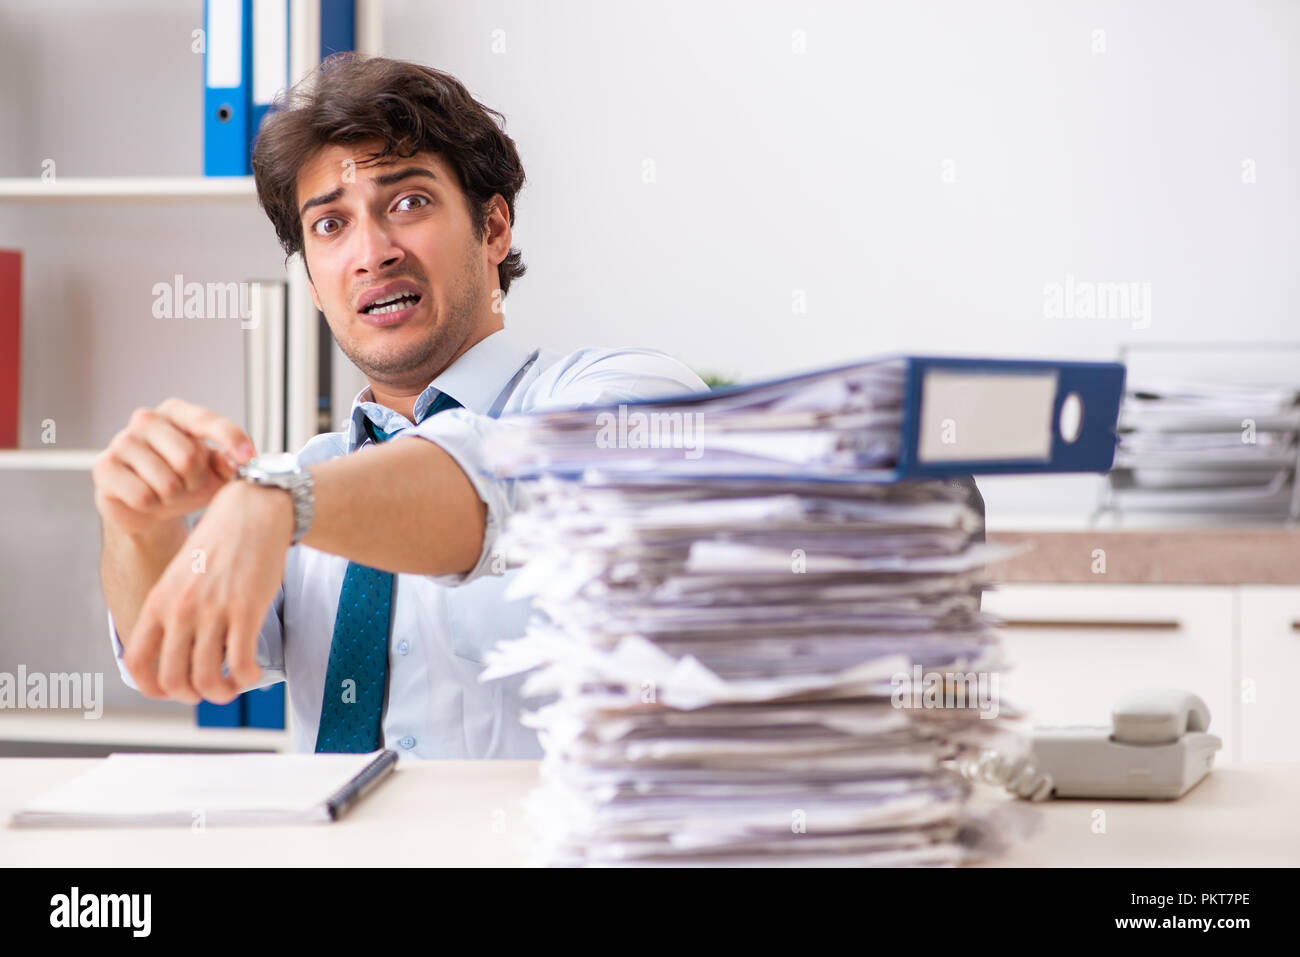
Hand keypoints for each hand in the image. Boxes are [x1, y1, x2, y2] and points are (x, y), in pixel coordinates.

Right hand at [93, 397, 256, 536]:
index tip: (249, 456)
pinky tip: (145, 498)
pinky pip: (143, 497)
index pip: (207, 420)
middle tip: (188, 483)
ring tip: (166, 490)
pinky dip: (151, 505)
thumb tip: (236, 461)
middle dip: (195, 480)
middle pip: (187, 457)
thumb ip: (228, 462)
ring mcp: (121, 441)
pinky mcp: (104, 467)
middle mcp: (146, 419)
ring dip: (173, 496)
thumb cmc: (183, 480)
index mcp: (176, 412)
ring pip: (166, 482)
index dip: (231, 438)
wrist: (145, 505)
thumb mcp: (214, 471)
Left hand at [122, 479, 294, 703]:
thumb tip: (176, 652)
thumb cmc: (219, 544)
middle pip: (173, 679)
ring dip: (222, 694)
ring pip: (208, 678)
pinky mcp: (247, 609)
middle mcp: (180, 609)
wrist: (252, 512)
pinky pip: (242, 663)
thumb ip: (171, 610)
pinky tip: (253, 673)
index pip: (138, 662)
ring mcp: (213, 610)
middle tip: (208, 690)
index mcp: (159, 601)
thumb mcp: (180, 576)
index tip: (173, 691)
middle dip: (191, 695)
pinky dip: (247, 679)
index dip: (153, 688)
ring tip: (232, 686)